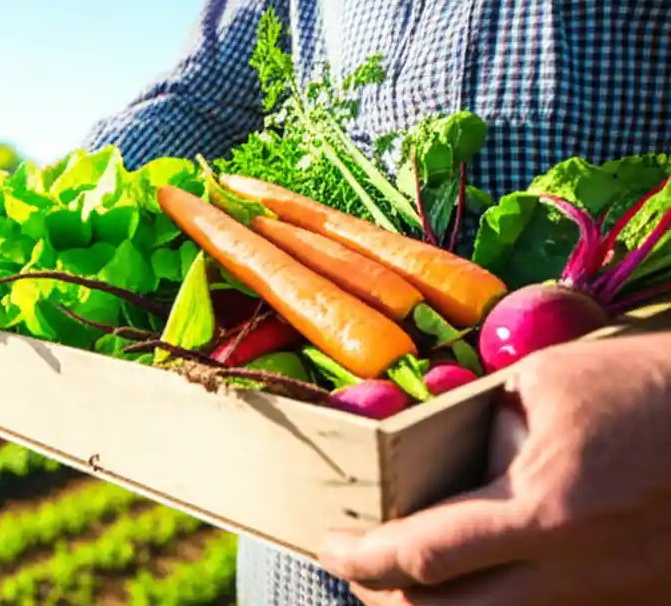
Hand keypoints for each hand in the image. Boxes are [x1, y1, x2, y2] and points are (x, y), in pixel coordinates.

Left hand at [317, 332, 670, 605]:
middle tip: (359, 566)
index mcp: (545, 507)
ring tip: (412, 571)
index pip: (424, 554)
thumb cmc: (644, 387)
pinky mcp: (633, 603)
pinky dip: (497, 601)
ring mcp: (609, 596)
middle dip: (387, 599)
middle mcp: (576, 569)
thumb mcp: (543, 385)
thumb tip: (418, 458)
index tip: (330, 544)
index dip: (361, 558)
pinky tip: (481, 572)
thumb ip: (475, 424)